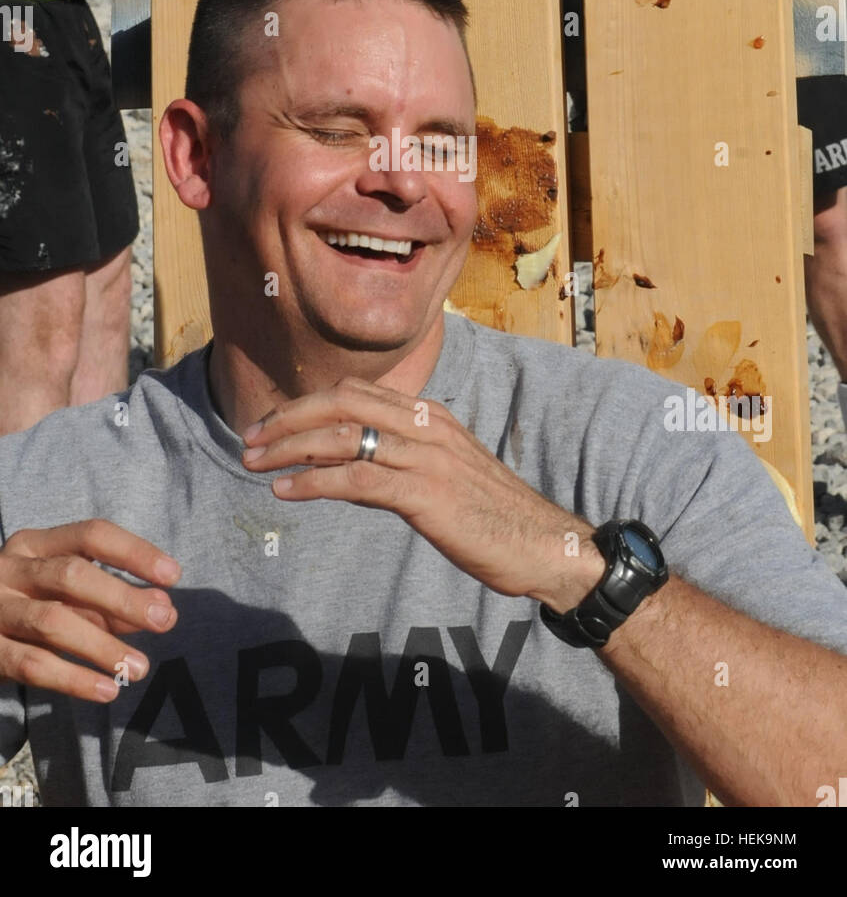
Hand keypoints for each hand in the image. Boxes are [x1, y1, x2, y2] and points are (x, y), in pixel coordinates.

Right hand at [0, 520, 180, 703]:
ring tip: (140, 667)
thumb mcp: (64, 594)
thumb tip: (161, 608)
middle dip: (123, 597)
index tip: (172, 575)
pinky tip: (107, 690)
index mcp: (35, 544)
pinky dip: (73, 679)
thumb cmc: (27, 605)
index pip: (92, 535)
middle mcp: (11, 569)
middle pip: (72, 575)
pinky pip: (32, 664)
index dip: (134, 552)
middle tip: (165, 619)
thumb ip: (107, 601)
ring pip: (53, 622)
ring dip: (103, 645)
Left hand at [242, 377, 603, 608]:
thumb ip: (397, 461)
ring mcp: (426, 457)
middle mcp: (426, 425)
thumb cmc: (492, 516)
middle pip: (341, 401)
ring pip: (343, 436)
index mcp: (429, 414)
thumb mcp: (442, 474)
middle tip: (249, 438)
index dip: (305, 404)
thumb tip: (343, 466)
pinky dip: (314, 482)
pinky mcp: (425, 495)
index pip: (354, 391)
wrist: (544, 546)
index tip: (269, 424)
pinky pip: (356, 479)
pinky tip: (286, 491)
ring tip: (254, 463)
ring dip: (289, 448)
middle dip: (288, 416)